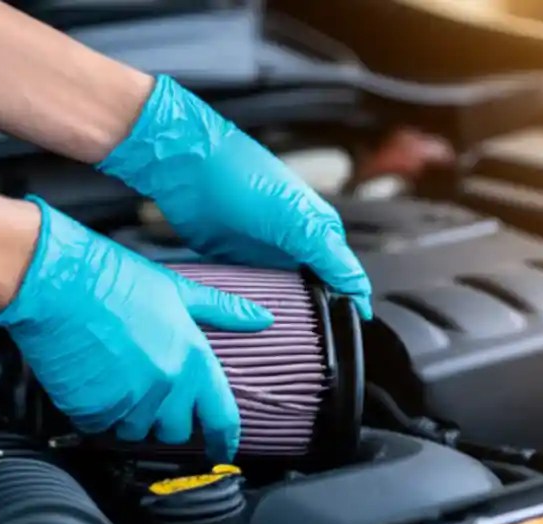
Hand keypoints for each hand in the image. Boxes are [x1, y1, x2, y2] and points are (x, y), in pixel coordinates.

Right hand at [0, 196, 273, 459]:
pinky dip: (96, 414)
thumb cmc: (115, 280)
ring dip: (128, 416)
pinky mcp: (93, 410)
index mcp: (194, 360)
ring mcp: (130, 402)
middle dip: (165, 418)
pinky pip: (100, 428)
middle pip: (175, 431)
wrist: (58, 281)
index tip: (223, 451)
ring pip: (135, 431)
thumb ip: (223, 311)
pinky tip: (92, 382)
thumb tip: (263, 319)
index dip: (224, 441)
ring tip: (115, 376)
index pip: (222, 418)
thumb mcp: (178, 290)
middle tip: (146, 387)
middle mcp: (167, 387)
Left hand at [97, 75, 372, 318]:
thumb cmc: (240, 178)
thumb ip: (329, 255)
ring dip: (281, 312)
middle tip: (308, 339)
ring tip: (279, 335)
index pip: (344, 276)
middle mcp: (297, 243)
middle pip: (315, 290)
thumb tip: (358, 288)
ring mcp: (267, 254)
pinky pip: (254, 292)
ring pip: (284, 295)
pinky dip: (253, 305)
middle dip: (313, 314)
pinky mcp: (239, 261)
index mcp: (319, 228)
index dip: (348, 304)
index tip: (345, 332)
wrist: (184, 166)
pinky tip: (251, 320)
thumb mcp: (295, 218)